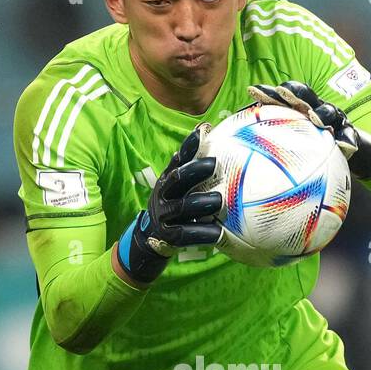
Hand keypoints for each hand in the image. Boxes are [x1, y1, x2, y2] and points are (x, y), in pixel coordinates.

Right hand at [115, 124, 221, 284]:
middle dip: (195, 170)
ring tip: (218, 200)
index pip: (178, 159)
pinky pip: (186, 234)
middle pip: (178, 179)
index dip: (189, 146)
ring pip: (183, 206)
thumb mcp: (179, 188)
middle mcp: (164, 194)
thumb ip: (193, 172)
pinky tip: (218, 232)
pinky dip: (202, 233)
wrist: (152, 237)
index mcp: (168, 179)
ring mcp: (165, 215)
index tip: (202, 132)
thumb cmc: (175, 205)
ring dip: (201, 202)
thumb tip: (216, 144)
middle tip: (214, 164)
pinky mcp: (169, 235)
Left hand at [247, 80, 370, 181]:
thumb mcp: (295, 145)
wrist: (348, 154)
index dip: (269, 93)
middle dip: (294, 93)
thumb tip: (243, 151)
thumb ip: (275, 143)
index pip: (283, 98)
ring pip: (329, 113)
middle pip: (305, 97)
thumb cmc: (314, 149)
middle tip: (282, 92)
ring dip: (322, 115)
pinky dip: (347, 141)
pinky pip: (349, 137)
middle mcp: (316, 110)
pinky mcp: (350, 134)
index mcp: (301, 110)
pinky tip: (344, 146)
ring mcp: (335, 121)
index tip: (253, 91)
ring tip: (316, 119)